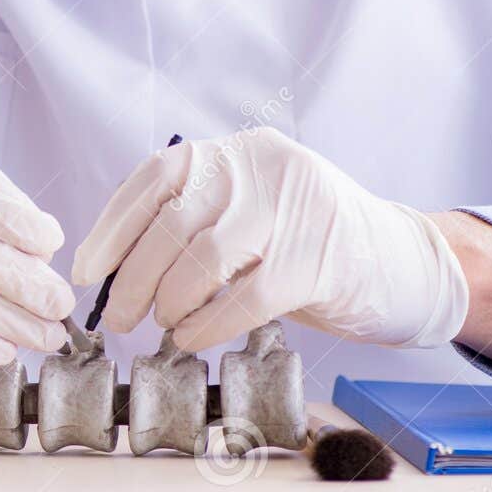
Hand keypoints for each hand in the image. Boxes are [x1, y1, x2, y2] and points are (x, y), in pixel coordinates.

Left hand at [72, 127, 468, 351]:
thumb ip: (199, 218)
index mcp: (242, 152)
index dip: (114, 224)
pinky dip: (207, 326)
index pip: (157, 175)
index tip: (88, 268)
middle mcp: (265, 169)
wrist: (402, 261)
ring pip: (202, 262)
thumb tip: (118, 264)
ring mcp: (294, 213)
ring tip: (163, 327)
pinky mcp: (316, 262)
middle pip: (172, 223)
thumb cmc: (310, 243)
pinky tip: (194, 340)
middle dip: (133, 278)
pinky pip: (242, 300)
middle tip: (119, 317)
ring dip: (169, 304)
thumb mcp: (254, 209)